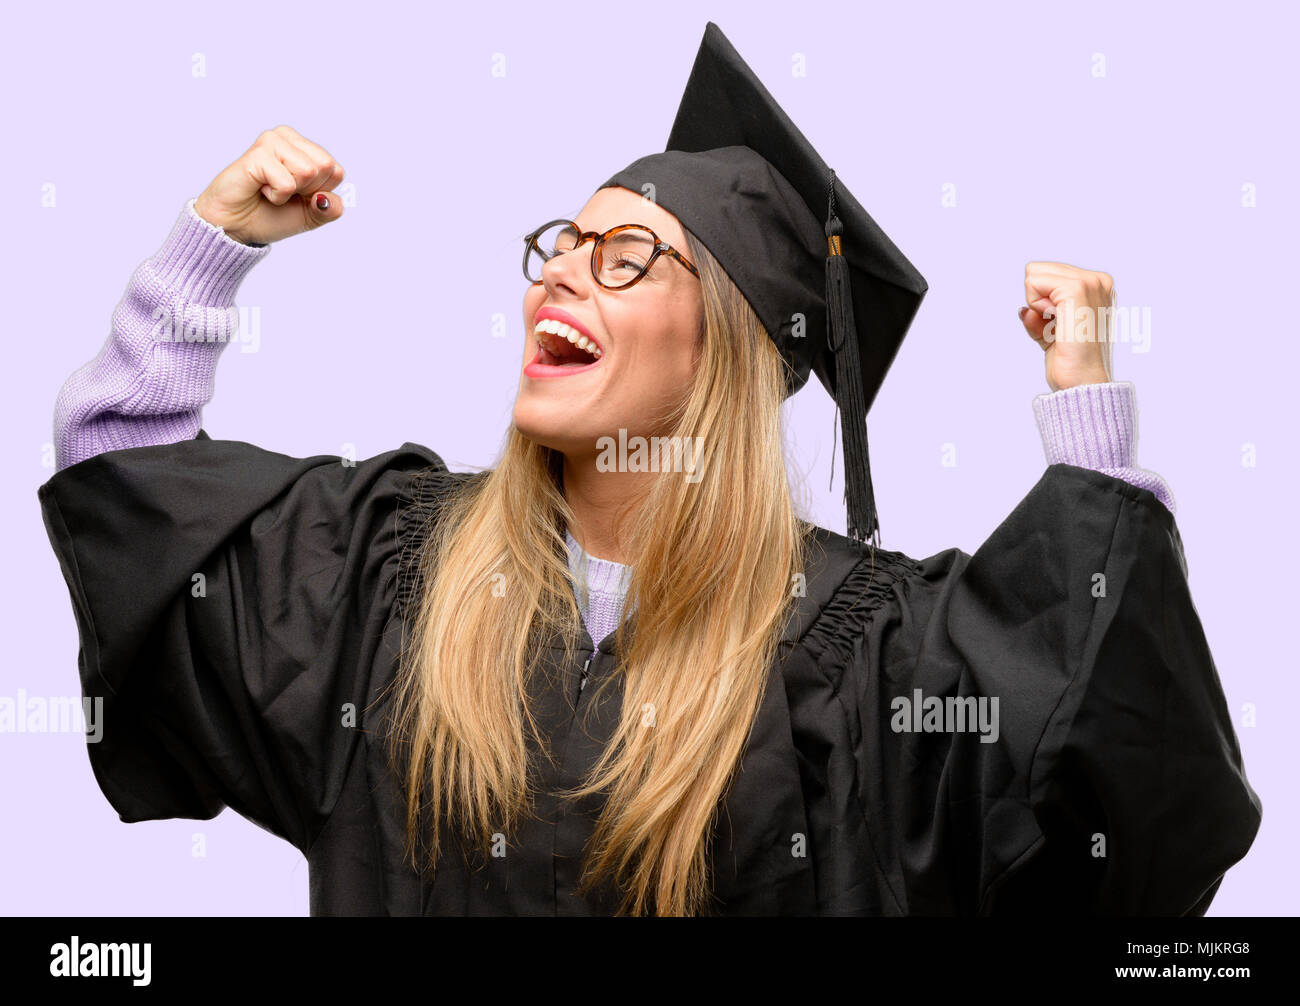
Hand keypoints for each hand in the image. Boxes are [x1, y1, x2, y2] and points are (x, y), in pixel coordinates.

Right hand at [193, 125, 344, 245]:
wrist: (237, 227)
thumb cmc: (271, 215)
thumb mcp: (311, 216)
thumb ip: (331, 209)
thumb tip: (326, 199)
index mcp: (304, 148)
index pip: (336, 171)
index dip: (320, 193)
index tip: (296, 195)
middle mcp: (288, 138)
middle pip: (326, 166)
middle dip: (307, 190)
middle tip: (282, 191)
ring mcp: (272, 142)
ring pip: (309, 171)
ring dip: (291, 191)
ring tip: (269, 188)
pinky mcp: (258, 154)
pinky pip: (287, 182)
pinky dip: (277, 195)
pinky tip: (260, 189)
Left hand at [1018, 261, 1115, 391]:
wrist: (1082, 383)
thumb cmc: (1071, 362)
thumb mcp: (1051, 333)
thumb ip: (1038, 317)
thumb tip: (1023, 310)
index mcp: (1096, 286)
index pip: (1047, 275)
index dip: (1042, 303)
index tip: (1059, 326)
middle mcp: (1097, 280)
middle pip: (1038, 271)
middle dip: (1038, 301)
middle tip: (1058, 328)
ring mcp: (1089, 283)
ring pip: (1034, 275)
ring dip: (1037, 306)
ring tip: (1059, 328)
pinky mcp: (1077, 289)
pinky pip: (1034, 283)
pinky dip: (1036, 307)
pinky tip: (1056, 326)